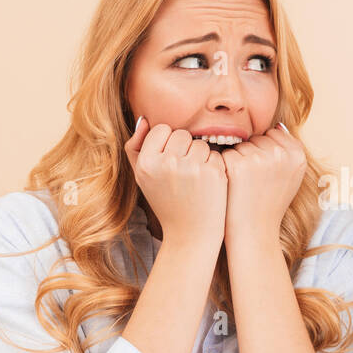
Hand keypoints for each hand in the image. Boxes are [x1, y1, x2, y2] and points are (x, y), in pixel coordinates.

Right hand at [124, 117, 227, 247]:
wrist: (190, 233)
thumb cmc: (166, 201)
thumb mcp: (143, 177)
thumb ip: (136, 147)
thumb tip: (144, 119)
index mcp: (146, 162)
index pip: (161, 129)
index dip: (167, 144)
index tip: (170, 163)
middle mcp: (167, 163)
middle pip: (182, 134)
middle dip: (185, 149)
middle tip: (183, 174)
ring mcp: (191, 168)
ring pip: (200, 142)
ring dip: (201, 157)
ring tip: (195, 180)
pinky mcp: (213, 173)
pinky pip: (216, 154)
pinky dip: (214, 166)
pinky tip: (208, 184)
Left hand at [221, 123, 306, 245]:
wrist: (254, 232)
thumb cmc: (269, 203)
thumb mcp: (291, 176)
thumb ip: (288, 150)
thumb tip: (277, 125)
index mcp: (297, 154)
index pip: (274, 134)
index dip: (267, 153)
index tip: (268, 175)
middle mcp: (281, 154)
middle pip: (256, 138)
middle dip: (252, 155)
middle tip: (255, 183)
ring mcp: (259, 158)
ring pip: (240, 145)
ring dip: (238, 161)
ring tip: (245, 186)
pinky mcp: (237, 165)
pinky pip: (226, 154)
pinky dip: (225, 168)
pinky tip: (232, 186)